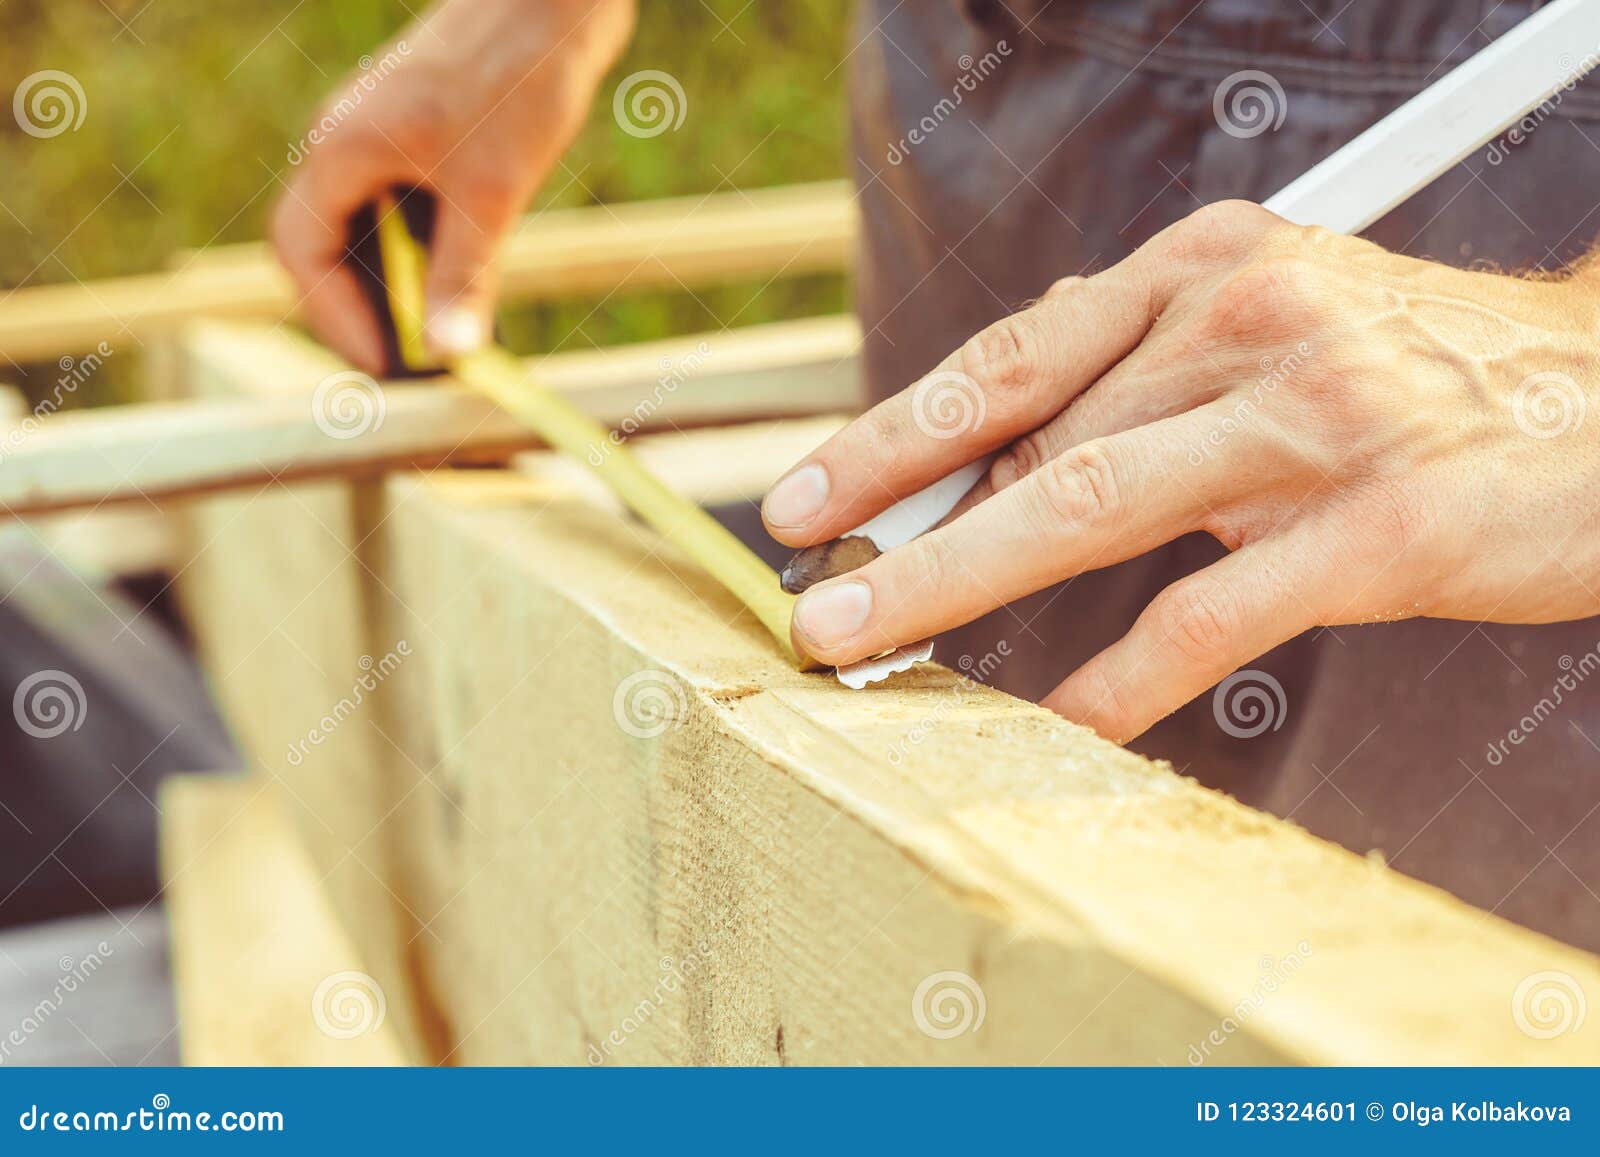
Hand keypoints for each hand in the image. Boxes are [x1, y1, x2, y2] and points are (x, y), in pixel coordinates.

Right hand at [271, 0, 633, 371]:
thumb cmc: (517, 78)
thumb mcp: (491, 192)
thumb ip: (464, 274)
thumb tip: (448, 351)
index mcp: (341, 150)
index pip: (301, 251)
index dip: (333, 316)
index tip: (381, 365)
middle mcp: (347, 141)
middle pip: (324, 244)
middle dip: (358, 308)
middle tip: (402, 365)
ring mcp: (380, 134)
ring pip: (364, 226)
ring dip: (392, 283)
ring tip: (432, 335)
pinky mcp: (418, 132)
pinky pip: (398, 205)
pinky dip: (419, 250)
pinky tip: (461, 280)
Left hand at [762, 201, 1599, 741]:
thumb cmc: (1417, 378)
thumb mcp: (1274, 333)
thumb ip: (1138, 386)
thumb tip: (990, 464)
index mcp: (1210, 264)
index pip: (1014, 353)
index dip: (895, 429)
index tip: (804, 495)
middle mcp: (1251, 321)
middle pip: (1031, 436)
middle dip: (898, 524)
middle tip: (809, 592)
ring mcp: (1317, 423)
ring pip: (1088, 505)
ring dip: (956, 584)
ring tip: (866, 640)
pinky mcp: (1380, 529)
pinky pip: (1210, 611)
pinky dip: (1120, 674)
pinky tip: (1058, 717)